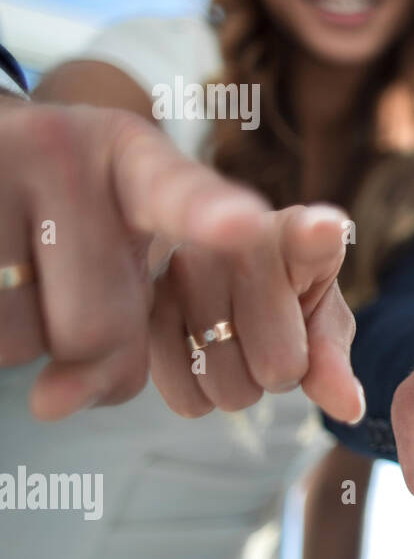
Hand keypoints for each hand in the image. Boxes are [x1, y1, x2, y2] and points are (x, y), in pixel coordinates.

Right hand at [0, 101, 267, 417]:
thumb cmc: (64, 212)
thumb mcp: (114, 235)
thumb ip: (125, 327)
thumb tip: (51, 406)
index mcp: (132, 155)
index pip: (175, 191)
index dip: (211, 213)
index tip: (245, 226)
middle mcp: (62, 152)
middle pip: (98, 328)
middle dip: (85, 340)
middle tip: (65, 286)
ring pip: (25, 344)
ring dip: (24, 335)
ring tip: (18, 271)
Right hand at [148, 204, 364, 424]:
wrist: (211, 269)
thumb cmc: (285, 296)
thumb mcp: (320, 318)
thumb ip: (334, 360)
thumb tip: (350, 410)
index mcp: (296, 234)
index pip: (310, 237)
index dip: (317, 237)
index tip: (325, 231)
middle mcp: (235, 239)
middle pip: (278, 365)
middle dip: (282, 371)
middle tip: (270, 337)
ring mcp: (180, 269)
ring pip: (230, 388)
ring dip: (240, 384)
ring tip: (235, 340)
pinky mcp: (141, 307)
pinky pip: (187, 398)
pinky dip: (201, 397)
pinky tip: (202, 354)